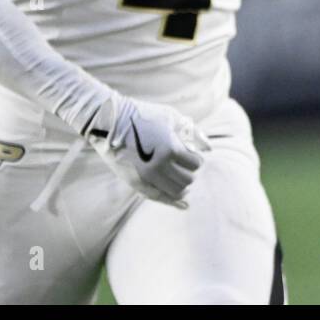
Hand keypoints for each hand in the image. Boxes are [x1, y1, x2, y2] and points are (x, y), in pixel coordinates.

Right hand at [82, 92, 210, 207]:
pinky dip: (172, 201)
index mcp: (170, 149)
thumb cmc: (143, 115)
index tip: (192, 154)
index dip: (196, 159)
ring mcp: (145, 177)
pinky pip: (157, 197)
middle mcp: (158, 166)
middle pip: (188, 180)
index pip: (195, 164)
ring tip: (180, 176)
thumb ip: (194, 133)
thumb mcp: (171, 117)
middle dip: (190, 173)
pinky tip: (183, 204)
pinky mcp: (135, 182)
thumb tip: (209, 148)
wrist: (110, 121)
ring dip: (182, 186)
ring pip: (175, 192)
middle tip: (185, 165)